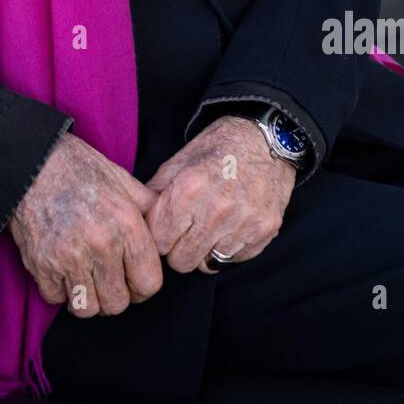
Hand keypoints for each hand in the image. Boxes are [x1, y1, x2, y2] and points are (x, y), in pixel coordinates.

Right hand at [8, 132, 163, 316]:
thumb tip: (165, 229)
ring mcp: (69, 258)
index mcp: (126, 225)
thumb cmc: (79, 169)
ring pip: (87, 309)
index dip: (142, 285)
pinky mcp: (41, 265)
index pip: (149, 284)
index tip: (132, 278)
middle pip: (118, 304)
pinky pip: (55, 298)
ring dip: (87, 297)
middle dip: (114, 294)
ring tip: (84, 277)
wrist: (31, 163)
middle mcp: (101, 245)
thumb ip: (148, 208)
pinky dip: (58, 289)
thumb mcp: (123, 181)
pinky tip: (61, 268)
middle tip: (106, 278)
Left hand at [143, 115, 296, 273]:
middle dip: (179, 248)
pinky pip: (234, 259)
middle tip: (187, 229)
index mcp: (189, 190)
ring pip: (207, 264)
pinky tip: (231, 225)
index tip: (166, 227)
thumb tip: (138, 221)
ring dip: (204, 249)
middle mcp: (217, 211)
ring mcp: (244, 224)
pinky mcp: (264, 232)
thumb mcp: (179, 162)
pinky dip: (229, 248)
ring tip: (210, 225)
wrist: (264, 138)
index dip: (159, 235)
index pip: (159, 241)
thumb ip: (156, 193)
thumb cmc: (217, 148)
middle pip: (181, 261)